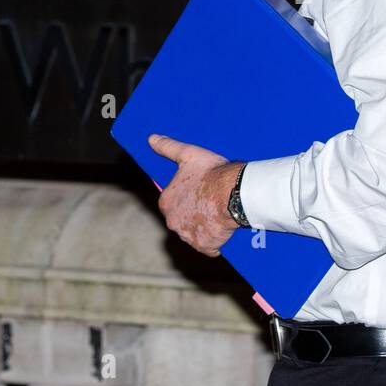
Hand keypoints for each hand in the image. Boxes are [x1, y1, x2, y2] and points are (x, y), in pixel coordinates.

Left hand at [148, 133, 241, 256]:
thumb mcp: (188, 155)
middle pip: (182, 219)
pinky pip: (208, 247)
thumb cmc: (210, 173)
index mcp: (166, 202)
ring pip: (194, 233)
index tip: (198, 192)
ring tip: (218, 214)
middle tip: (209, 203)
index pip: (172, 203)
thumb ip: (168, 147)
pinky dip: (214, 242)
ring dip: (203, 228)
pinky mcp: (205, 246)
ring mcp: (188, 236)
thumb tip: (151, 139)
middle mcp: (173, 222)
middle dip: (193, 214)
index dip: (186, 197)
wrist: (234, 193)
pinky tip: (222, 231)